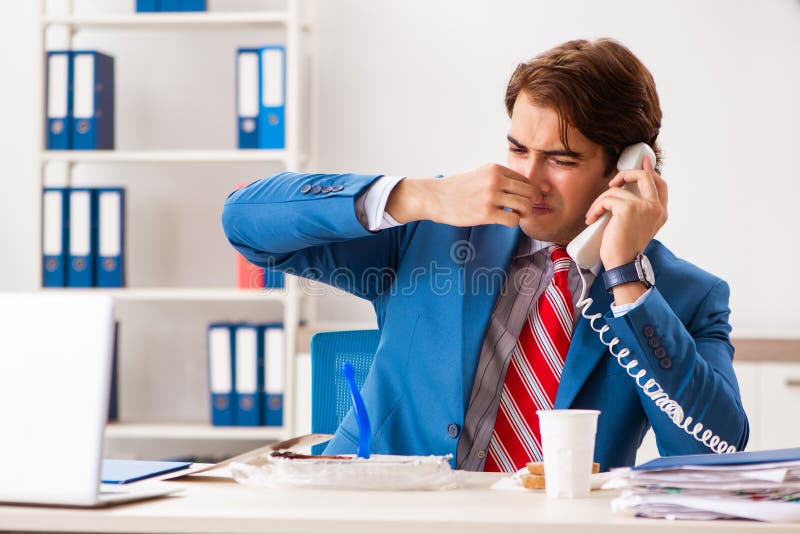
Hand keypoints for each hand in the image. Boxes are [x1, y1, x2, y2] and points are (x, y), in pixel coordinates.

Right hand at [385, 164, 539, 226]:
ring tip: (516, 216)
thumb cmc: (456, 188)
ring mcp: (491, 197)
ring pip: (525, 205)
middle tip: (526, 210)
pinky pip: (513, 219)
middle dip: (532, 202)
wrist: (435, 197)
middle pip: (530, 192)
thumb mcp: (479, 174)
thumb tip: (518, 185)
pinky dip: (514, 222)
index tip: (527, 200)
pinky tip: (505, 221)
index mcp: (495, 169)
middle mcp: (496, 180)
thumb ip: (498, 177)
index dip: (531, 192)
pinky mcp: (486, 213)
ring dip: (524, 213)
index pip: (525, 180)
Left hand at [585, 156, 667, 269]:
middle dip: (626, 173)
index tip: (643, 163)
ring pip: (617, 190)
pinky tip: (592, 219)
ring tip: (594, 215)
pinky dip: (595, 208)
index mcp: (660, 213)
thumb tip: (624, 193)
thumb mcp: (636, 227)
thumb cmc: (625, 250)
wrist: (623, 265)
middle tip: (613, 182)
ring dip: (600, 201)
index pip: (660, 184)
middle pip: (645, 176)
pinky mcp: (627, 208)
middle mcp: (655, 208)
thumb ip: (636, 211)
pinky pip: (607, 199)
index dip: (650, 171)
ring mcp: (643, 206)